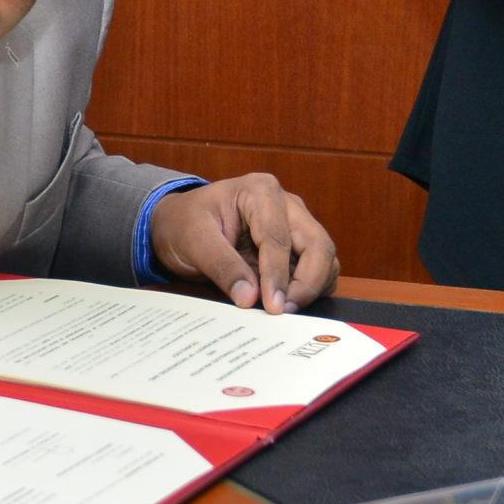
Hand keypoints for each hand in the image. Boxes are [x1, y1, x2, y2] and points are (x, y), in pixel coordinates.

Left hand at [150, 176, 338, 311]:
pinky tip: (284, 305)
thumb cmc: (184, 224)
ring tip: (281, 310)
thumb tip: (250, 298)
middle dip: (307, 283)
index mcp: (260, 192)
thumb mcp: (194, 241)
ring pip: (325, 260)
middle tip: (283, 311)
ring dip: (311, 289)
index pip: (279, 237)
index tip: (273, 306)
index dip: (278, 275)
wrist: (179, 225)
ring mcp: (296, 227)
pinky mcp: (297, 249)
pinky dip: (308, 292)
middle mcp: (287, 206)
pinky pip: (317, 272)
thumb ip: (222, 266)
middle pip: (318, 245)